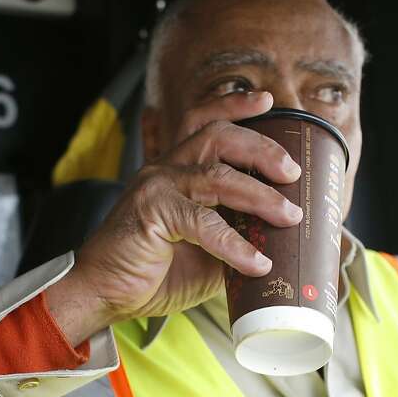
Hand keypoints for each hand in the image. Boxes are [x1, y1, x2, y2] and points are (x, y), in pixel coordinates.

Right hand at [46, 91, 301, 344]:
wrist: (105, 294)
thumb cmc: (152, 272)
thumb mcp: (205, 252)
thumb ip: (235, 235)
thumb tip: (280, 240)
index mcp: (175, 170)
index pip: (203, 122)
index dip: (234, 107)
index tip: (267, 101)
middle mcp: (164, 170)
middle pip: (218, 136)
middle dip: (262, 148)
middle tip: (292, 172)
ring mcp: (156, 187)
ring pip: (218, 175)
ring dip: (260, 195)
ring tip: (289, 216)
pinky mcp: (152, 212)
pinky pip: (204, 223)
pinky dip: (235, 245)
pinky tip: (257, 263)